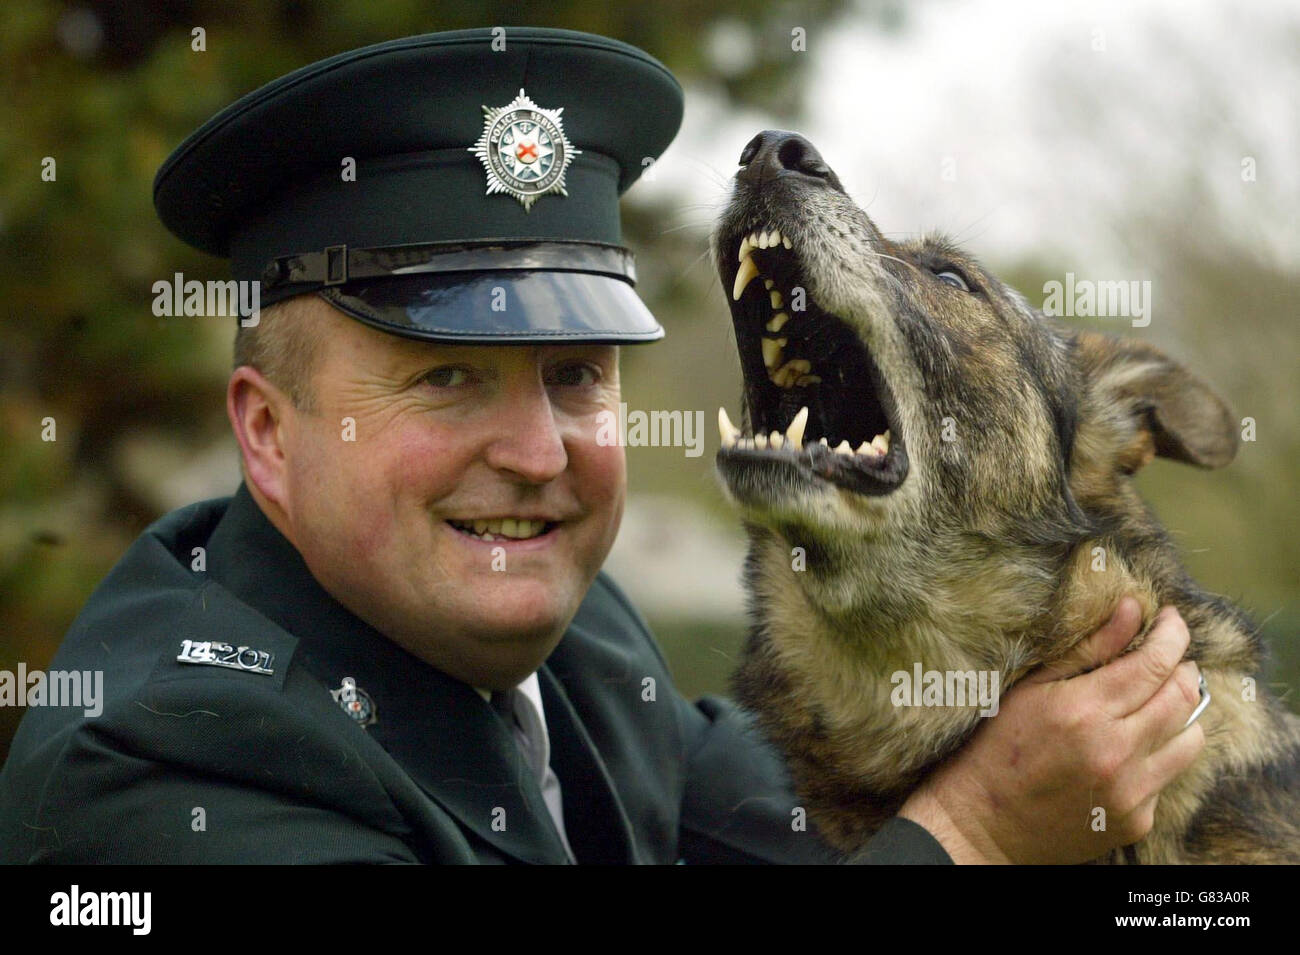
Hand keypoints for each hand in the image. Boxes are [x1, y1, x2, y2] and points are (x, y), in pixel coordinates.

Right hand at [897, 598, 1205, 863]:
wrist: (982, 825)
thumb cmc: (996, 748)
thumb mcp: (1031, 689)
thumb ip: (1089, 648)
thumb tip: (1134, 609)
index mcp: (1084, 710)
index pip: (1155, 663)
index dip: (1172, 635)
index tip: (1171, 620)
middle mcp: (1116, 751)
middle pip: (1183, 696)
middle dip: (1182, 667)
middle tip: (1165, 656)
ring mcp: (1132, 790)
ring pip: (1192, 738)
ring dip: (1180, 712)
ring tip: (1154, 702)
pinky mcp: (1138, 818)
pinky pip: (1170, 775)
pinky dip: (1159, 753)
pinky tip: (1127, 747)